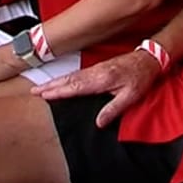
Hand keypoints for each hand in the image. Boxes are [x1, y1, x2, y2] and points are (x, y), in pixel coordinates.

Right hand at [32, 50, 162, 127]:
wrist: (148, 59)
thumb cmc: (141, 78)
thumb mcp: (131, 96)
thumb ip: (114, 109)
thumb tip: (98, 123)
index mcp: (101, 80)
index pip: (75, 87)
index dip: (58, 92)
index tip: (43, 95)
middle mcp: (95, 73)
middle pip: (67, 80)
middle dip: (50, 86)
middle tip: (33, 91)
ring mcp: (95, 69)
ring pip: (70, 76)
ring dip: (54, 82)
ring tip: (40, 89)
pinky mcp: (97, 68)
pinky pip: (76, 74)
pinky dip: (64, 79)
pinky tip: (59, 83)